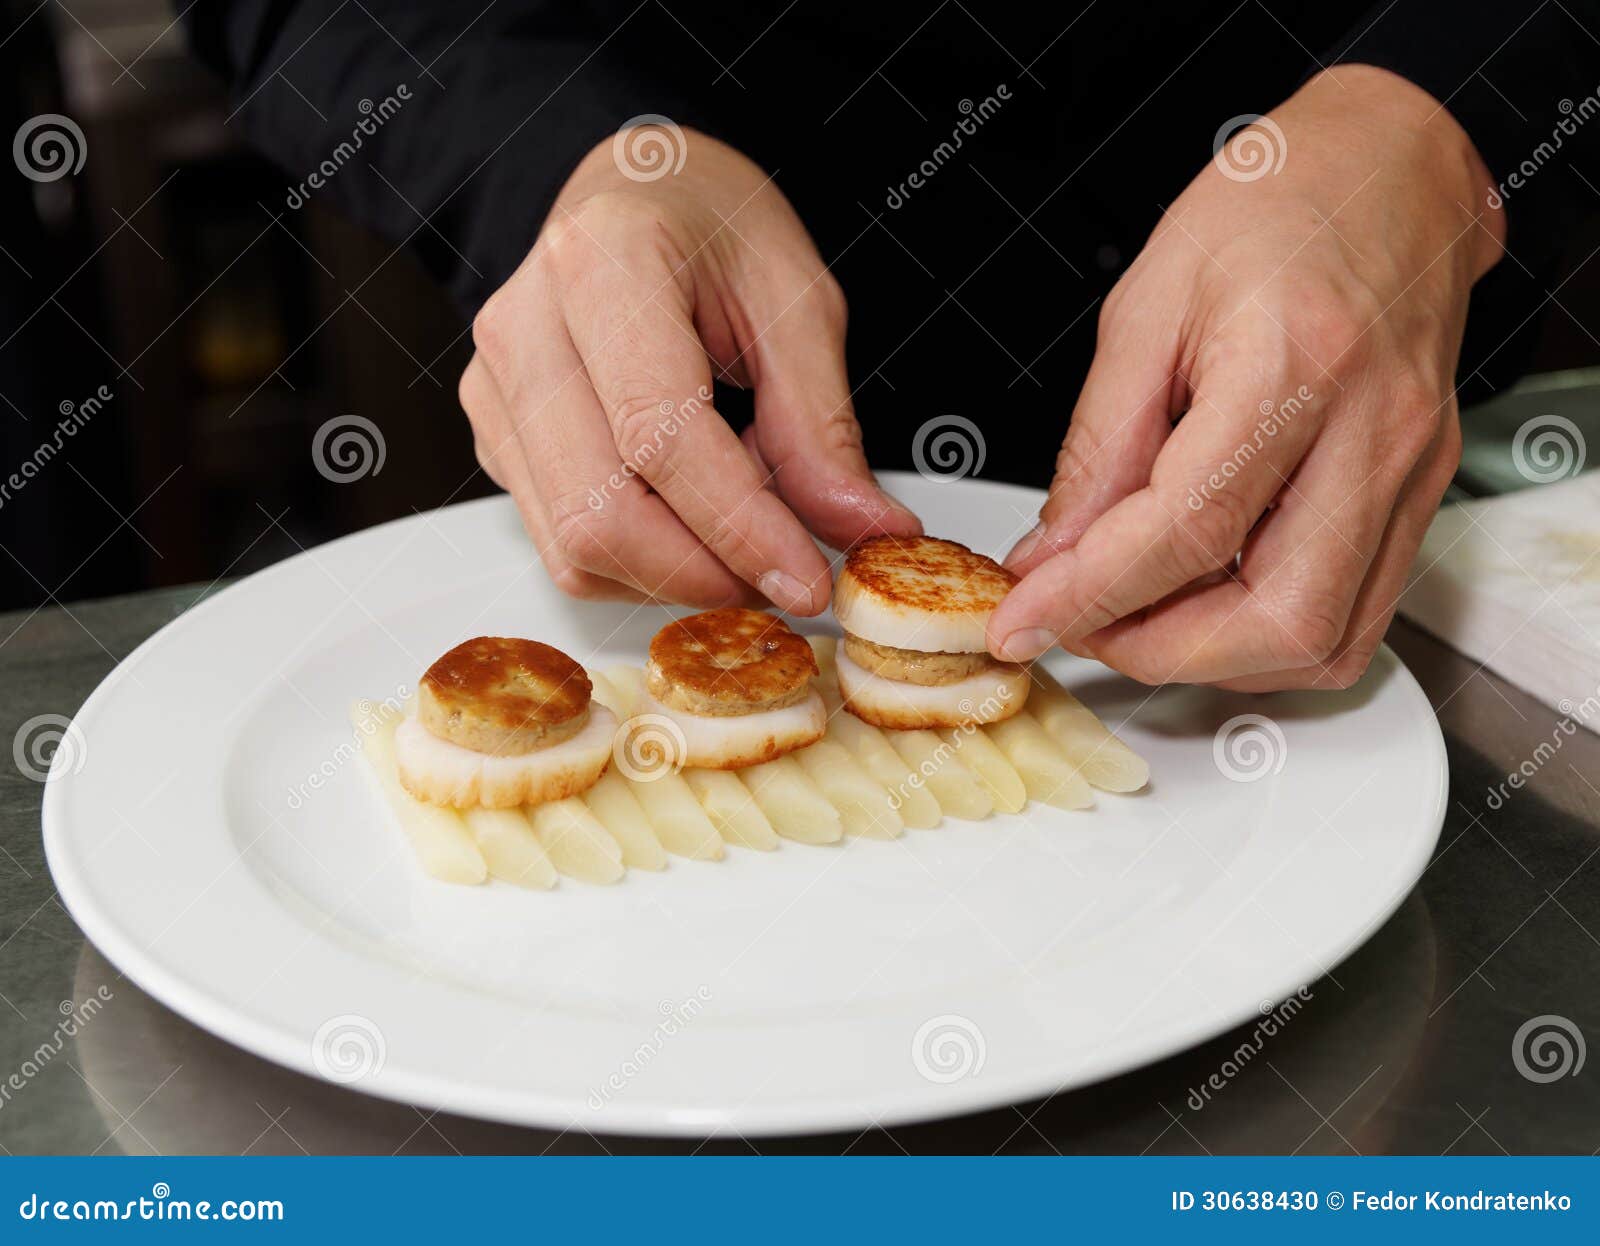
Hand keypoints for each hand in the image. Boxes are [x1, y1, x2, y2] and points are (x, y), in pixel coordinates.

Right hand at [462, 125, 918, 612]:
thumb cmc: (713, 229)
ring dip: (677, 575)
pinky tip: (691, 518)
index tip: (808, 580)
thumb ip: (823, 427)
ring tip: (744, 532)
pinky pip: (562, 545)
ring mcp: (494, 386)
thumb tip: (866, 532)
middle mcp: (525, 325)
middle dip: (706, 573)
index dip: (740, 527)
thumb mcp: (796, 302)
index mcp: (603, 261)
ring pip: (574, 547)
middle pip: (601, 513)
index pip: (660, 434)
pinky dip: (642, 563)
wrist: (633, 192)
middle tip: (787, 577)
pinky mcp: (492, 435)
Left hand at [990, 66, 1504, 688]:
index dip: (1090, 597)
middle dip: (1162, 651)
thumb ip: (1099, 446)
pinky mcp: (1423, 492)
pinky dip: (1270, 639)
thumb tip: (1053, 552)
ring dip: (1217, 658)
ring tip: (1140, 613)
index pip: (1186, 530)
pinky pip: (1358, 616)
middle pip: (1280, 617)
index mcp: (1294, 365)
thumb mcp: (1145, 308)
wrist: (1388, 172)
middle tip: (1086, 625)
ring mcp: (1412, 469)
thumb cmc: (1272, 212)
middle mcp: (1374, 431)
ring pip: (1328, 639)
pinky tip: (1209, 601)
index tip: (1025, 623)